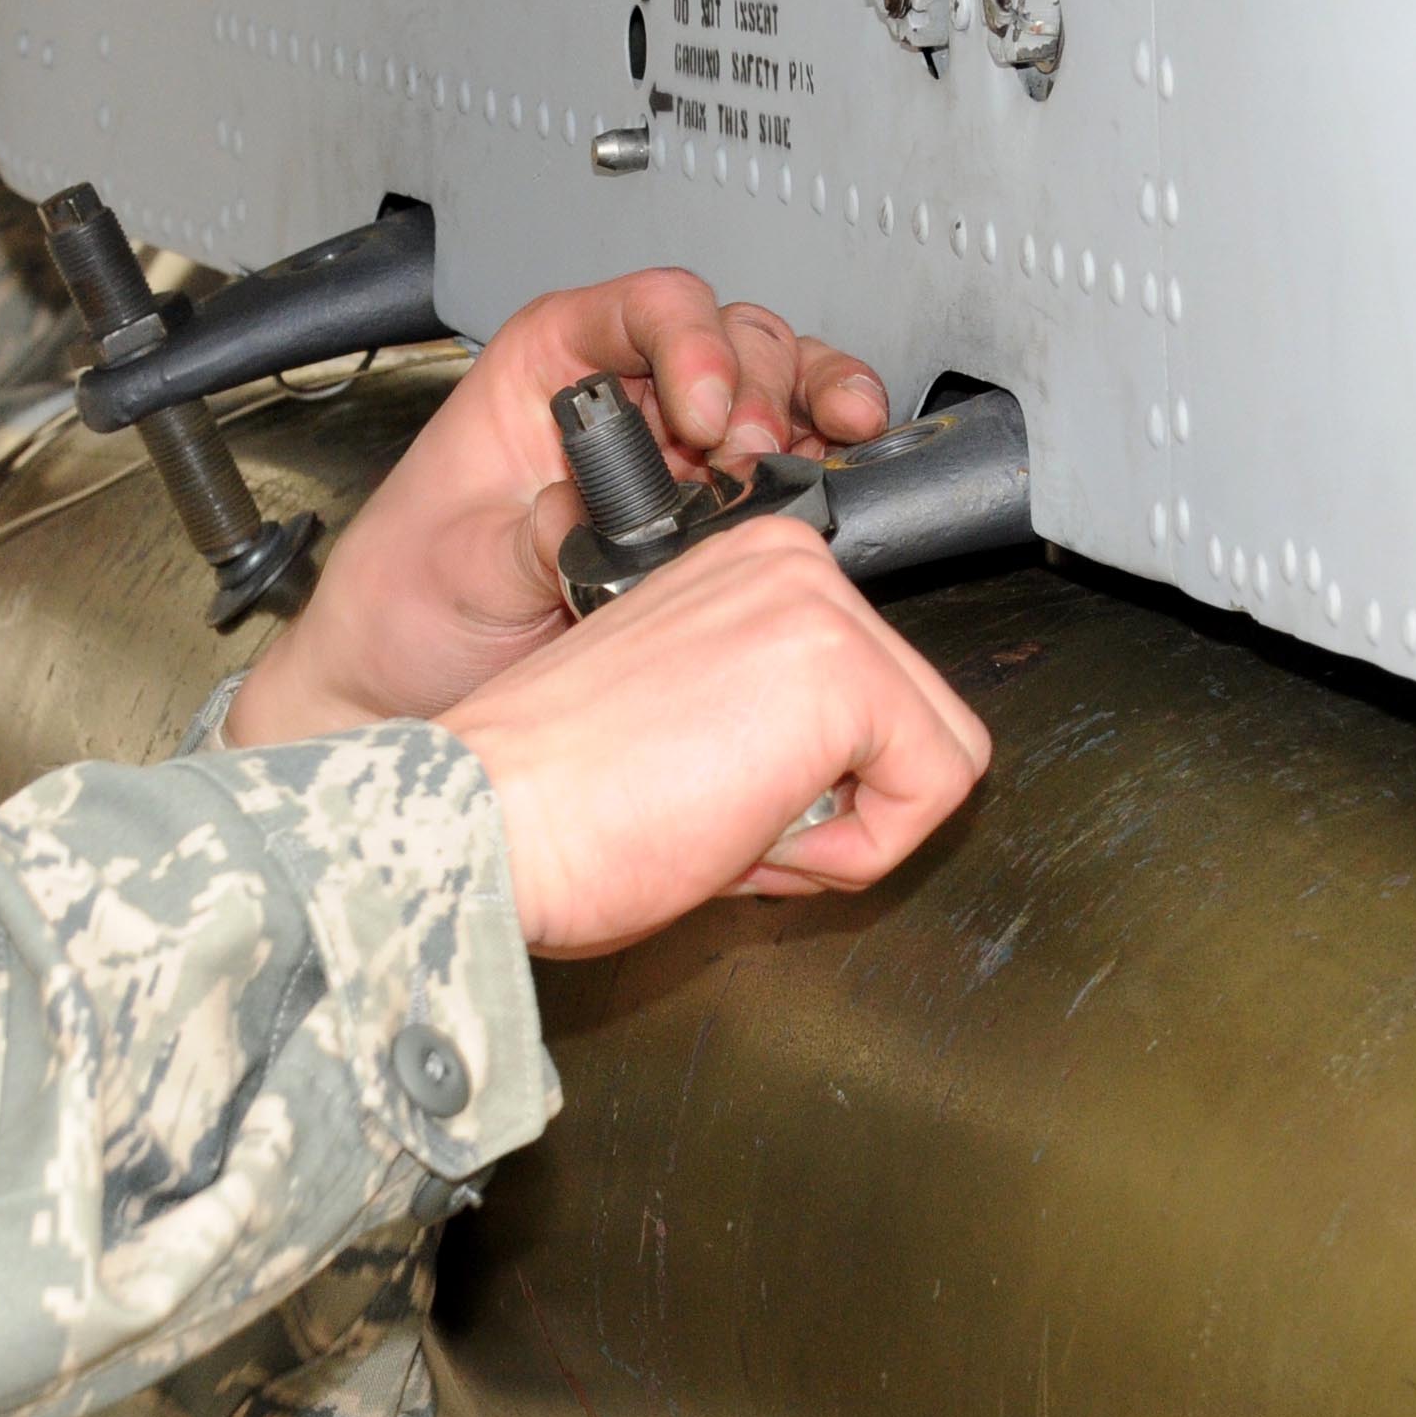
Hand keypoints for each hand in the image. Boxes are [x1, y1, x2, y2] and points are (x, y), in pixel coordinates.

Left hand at [226, 270, 890, 741]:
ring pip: (777, 385)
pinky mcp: (714, 510)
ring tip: (826, 449)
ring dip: (812, 411)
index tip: (702, 414)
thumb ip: (525, 540)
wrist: (412, 684)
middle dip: (762, 385)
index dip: (690, 345)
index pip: (647, 307)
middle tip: (754, 455)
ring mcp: (675, 449)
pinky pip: (793, 460)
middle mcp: (623, 392)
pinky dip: (826, 461)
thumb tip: (588, 524)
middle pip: (732, 335)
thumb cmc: (405, 599)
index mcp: (550, 365)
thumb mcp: (453, 566)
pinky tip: (839, 473)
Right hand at [435, 520, 991, 954]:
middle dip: (840, 807)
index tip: (716, 796)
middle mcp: (791, 562)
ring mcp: (819, 607)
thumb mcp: (682, 718)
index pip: (871, 689)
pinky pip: (934, 788)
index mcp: (750, 564)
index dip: (813, 785)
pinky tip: (750, 839)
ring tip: (728, 827)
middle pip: (917, 719)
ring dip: (847, 831)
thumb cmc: (545, 799)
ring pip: (937, 755)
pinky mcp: (841, 670)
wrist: (478, 822)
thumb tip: (845, 776)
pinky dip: (859, 854)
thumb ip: (769, 716)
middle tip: (723, 825)